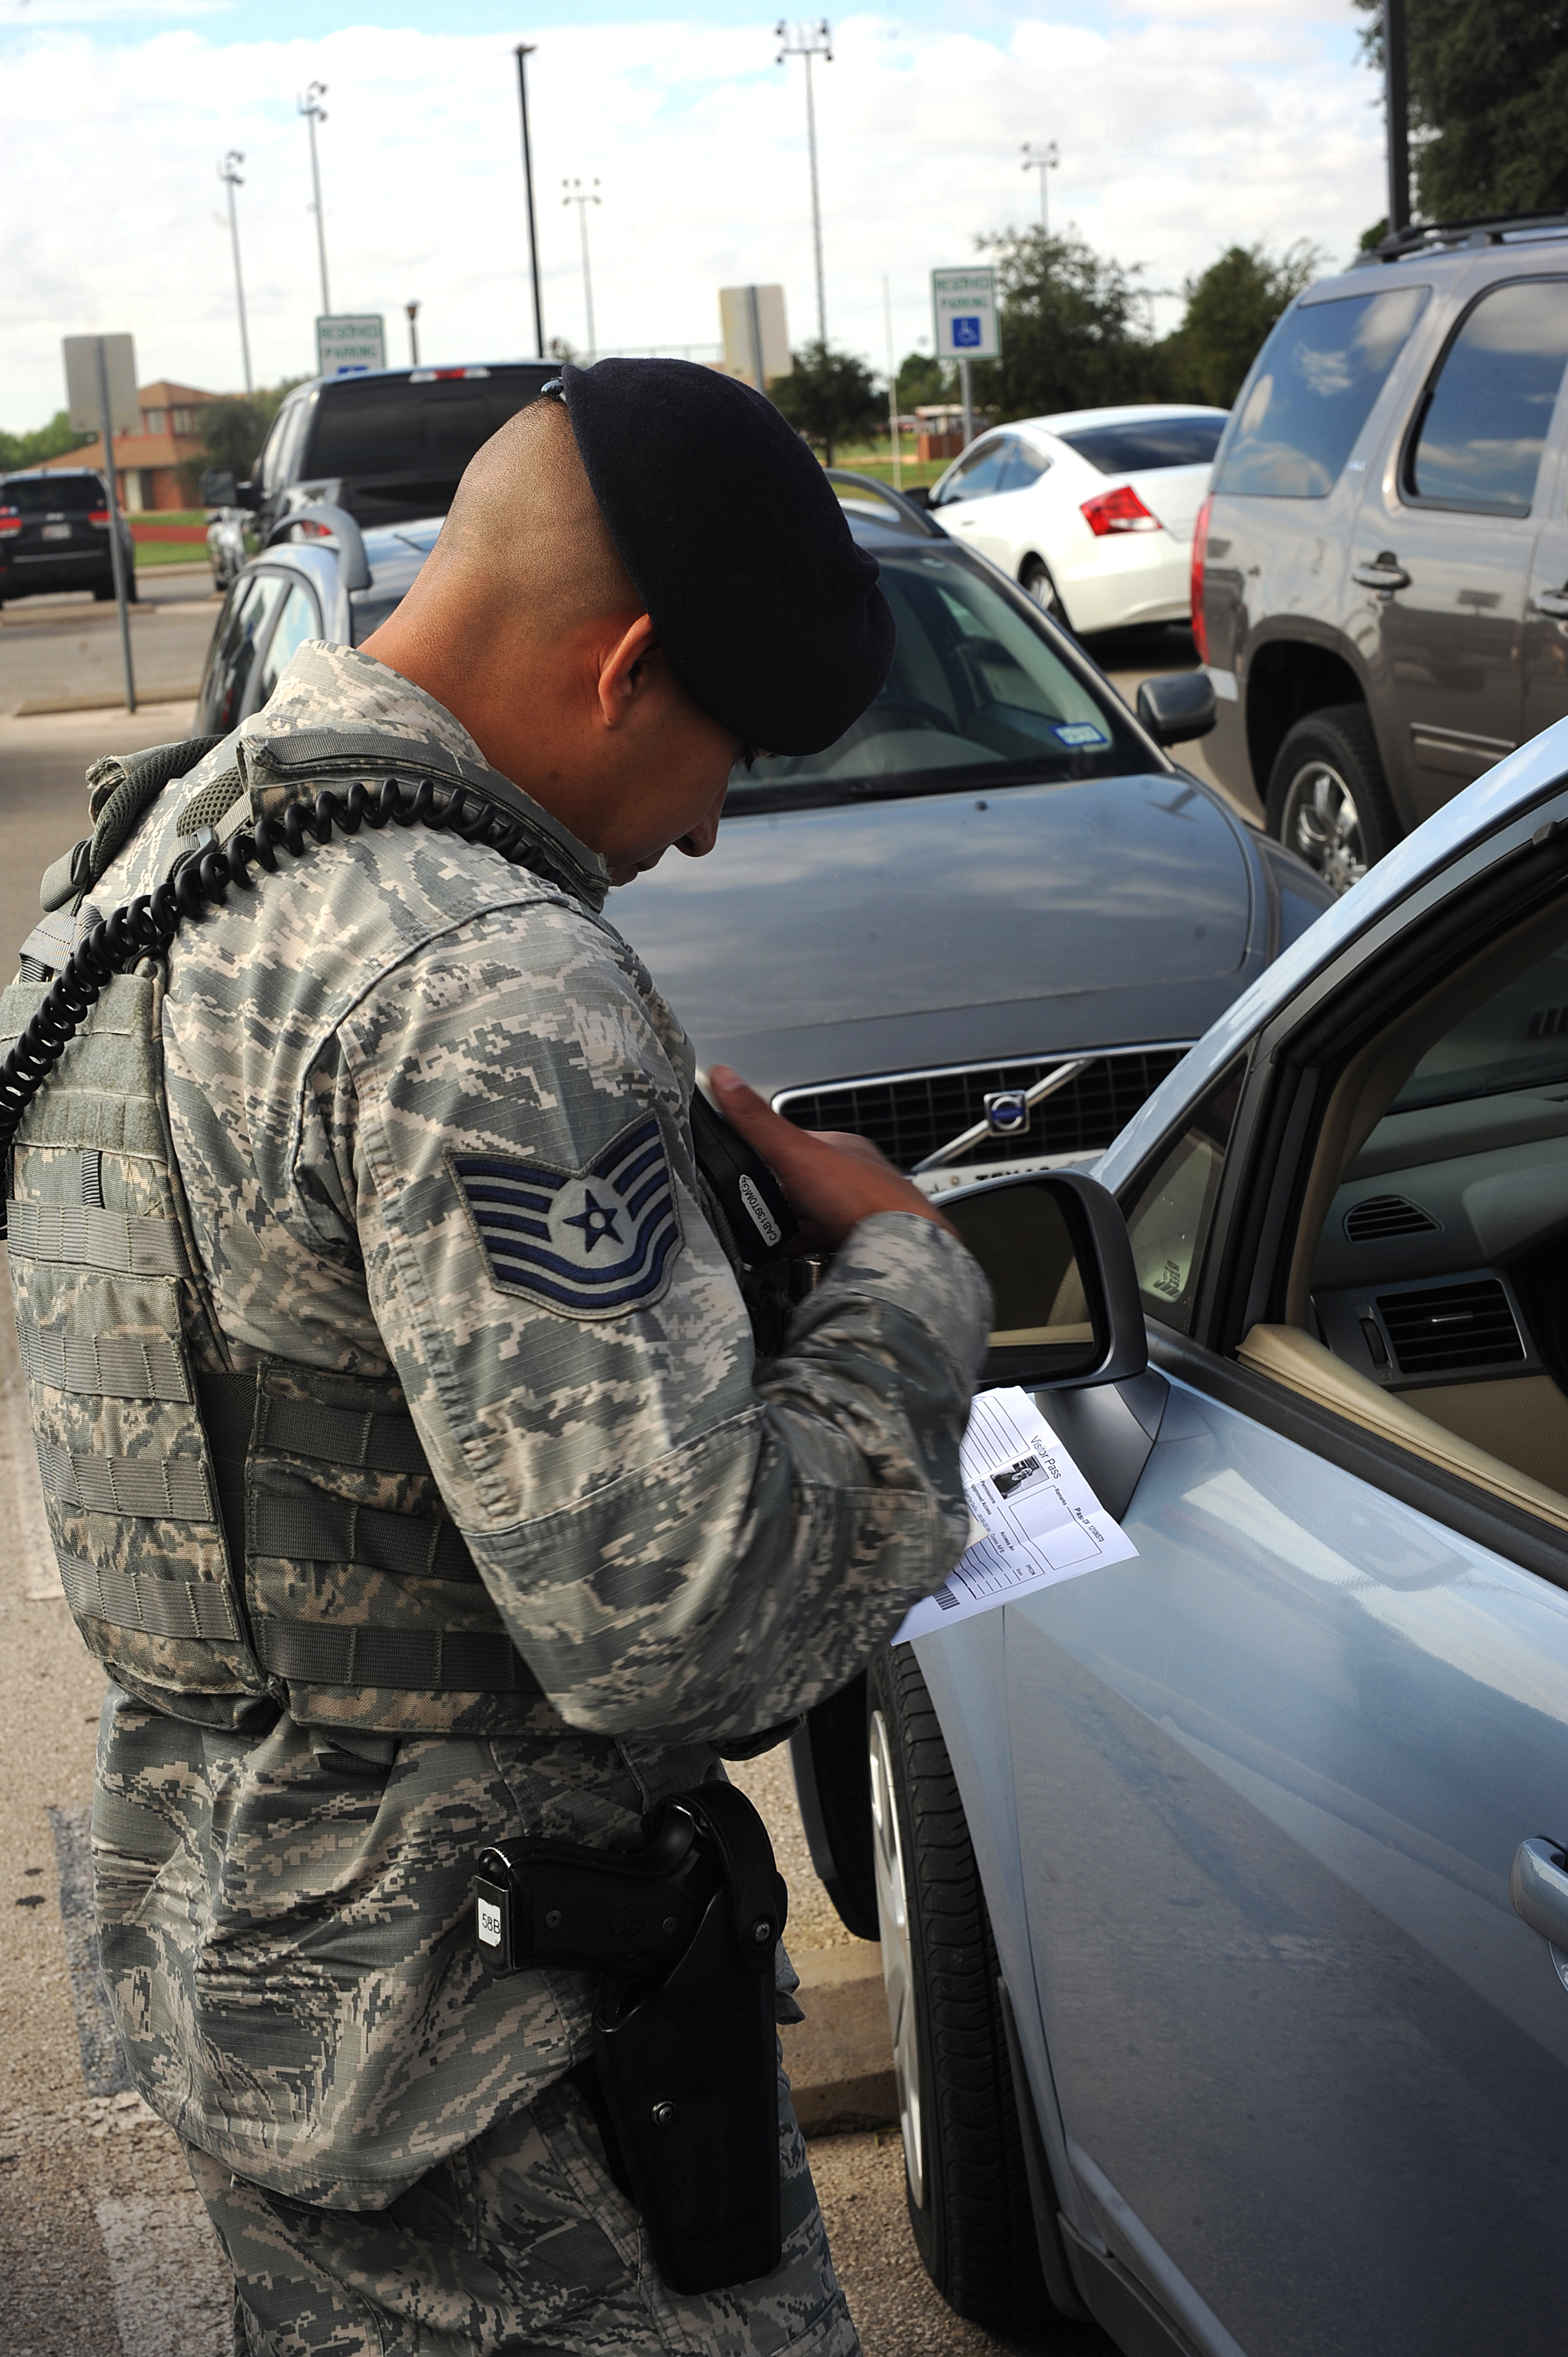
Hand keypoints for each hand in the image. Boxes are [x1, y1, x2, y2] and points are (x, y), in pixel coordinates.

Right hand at [708, 1067, 957, 1250]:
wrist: (901, 1250)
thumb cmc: (864, 1197)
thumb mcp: (798, 1152)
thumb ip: (759, 1121)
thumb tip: (725, 1079)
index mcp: (841, 1147)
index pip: (793, 1143)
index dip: (765, 1157)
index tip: (744, 1172)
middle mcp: (852, 1178)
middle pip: (797, 1185)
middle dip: (776, 1200)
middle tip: (761, 1211)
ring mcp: (856, 1212)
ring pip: (809, 1217)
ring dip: (789, 1226)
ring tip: (775, 1234)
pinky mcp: (857, 1243)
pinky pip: (819, 1245)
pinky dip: (803, 1249)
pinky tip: (794, 1253)